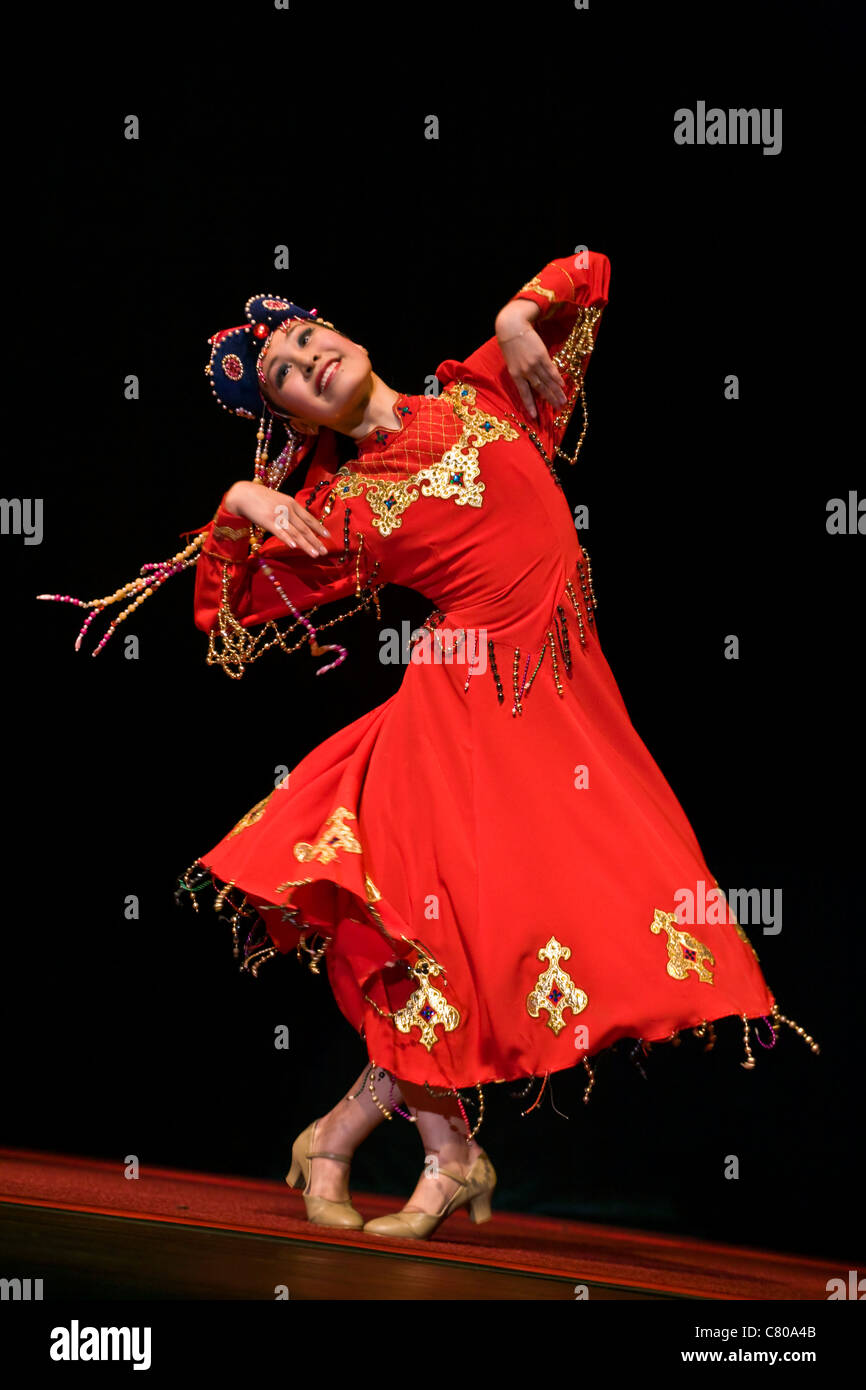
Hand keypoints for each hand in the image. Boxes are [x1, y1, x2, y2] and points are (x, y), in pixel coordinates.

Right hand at [223, 481, 330, 557]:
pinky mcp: (268, 521)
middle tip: (325, 551)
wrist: (244, 493)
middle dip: (316, 540)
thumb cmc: (261, 498)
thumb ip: (290, 510)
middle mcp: (288, 510)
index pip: (309, 518)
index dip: (319, 527)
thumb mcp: (280, 500)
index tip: (328, 536)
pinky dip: (288, 540)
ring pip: (295, 533)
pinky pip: (280, 532)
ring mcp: (278, 516)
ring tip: (315, 554)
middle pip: (305, 528)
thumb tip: (300, 523)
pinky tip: (294, 547)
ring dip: (306, 545)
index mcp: (292, 503)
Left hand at [495, 302, 567, 420]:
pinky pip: (551, 370)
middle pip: (539, 388)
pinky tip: (562, 385)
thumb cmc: (510, 344)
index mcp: (515, 374)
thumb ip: (520, 372)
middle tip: (558, 408)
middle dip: (549, 399)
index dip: (530, 405)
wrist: (512, 327)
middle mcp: (525, 371)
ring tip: (563, 400)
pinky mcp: (541, 355)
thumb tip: (533, 382)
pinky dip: (557, 378)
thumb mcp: (511, 361)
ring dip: (556, 392)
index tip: (534, 416)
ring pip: (547, 381)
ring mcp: (534, 364)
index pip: (524, 393)